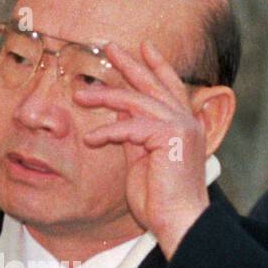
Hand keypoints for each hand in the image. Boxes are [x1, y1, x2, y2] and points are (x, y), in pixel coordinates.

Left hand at [75, 40, 209, 258]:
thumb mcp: (142, 160)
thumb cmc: (159, 200)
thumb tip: (119, 114)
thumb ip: (133, 135)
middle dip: (130, 63)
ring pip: (137, 101)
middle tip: (109, 46)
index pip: (169, 87)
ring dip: (106, 96)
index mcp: (182, 125)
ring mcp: (181, 127)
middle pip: (153, 84)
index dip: (156, 65)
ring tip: (81, 95)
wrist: (177, 221)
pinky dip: (109, 131)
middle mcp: (186, 121)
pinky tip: (92, 138)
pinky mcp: (171, 137)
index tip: (143, 47)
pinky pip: (132, 126)